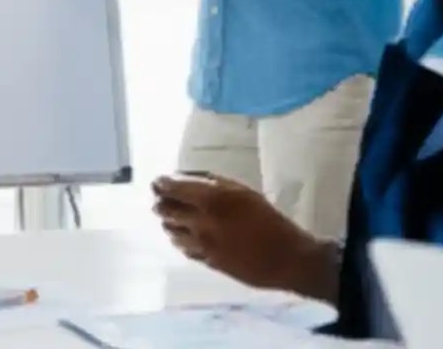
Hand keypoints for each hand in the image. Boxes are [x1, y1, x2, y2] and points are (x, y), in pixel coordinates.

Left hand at [152, 174, 337, 301]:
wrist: (286, 258)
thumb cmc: (270, 220)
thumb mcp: (246, 193)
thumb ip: (219, 185)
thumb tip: (198, 180)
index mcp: (211, 201)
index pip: (174, 190)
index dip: (162, 184)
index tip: (157, 181)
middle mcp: (200, 223)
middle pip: (167, 211)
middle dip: (161, 203)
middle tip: (158, 198)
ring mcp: (202, 245)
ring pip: (172, 232)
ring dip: (168, 222)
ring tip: (168, 217)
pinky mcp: (207, 262)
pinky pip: (185, 249)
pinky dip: (180, 240)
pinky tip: (182, 237)